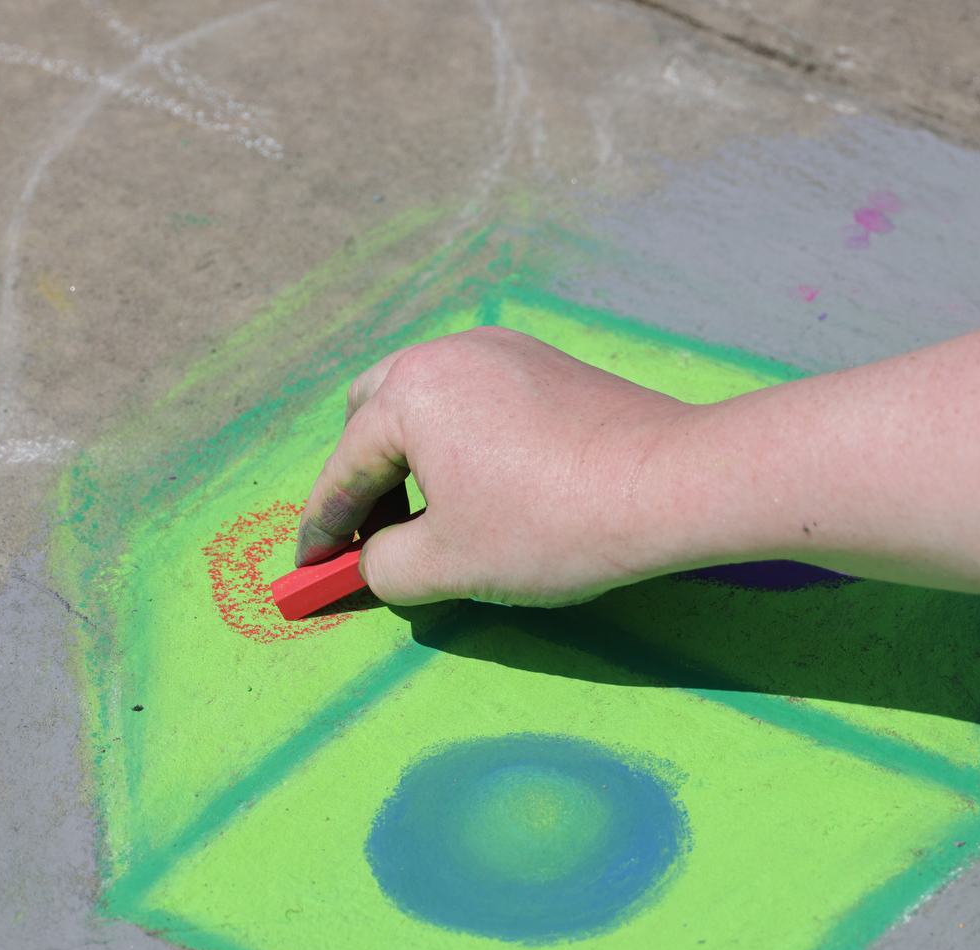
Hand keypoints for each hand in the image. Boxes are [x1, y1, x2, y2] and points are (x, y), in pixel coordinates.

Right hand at [295, 327, 697, 606]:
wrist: (668, 485)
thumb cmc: (550, 525)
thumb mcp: (447, 565)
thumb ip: (383, 567)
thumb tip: (371, 561)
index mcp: (408, 394)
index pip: (344, 471)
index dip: (322, 530)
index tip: (311, 569)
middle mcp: (447, 354)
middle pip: (373, 416)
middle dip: (362, 479)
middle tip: (374, 538)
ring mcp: (501, 351)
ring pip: (427, 402)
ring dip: (411, 458)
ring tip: (431, 517)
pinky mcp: (546, 364)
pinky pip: (476, 399)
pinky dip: (459, 441)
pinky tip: (487, 486)